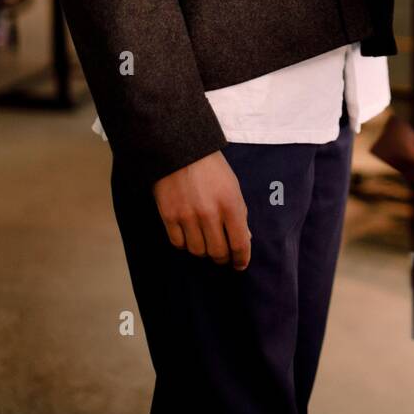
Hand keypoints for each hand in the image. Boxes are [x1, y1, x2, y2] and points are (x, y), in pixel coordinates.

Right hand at [152, 151, 251, 269]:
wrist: (180, 149)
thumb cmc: (211, 167)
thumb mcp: (233, 186)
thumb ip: (239, 213)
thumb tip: (244, 239)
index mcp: (231, 204)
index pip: (239, 243)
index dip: (241, 259)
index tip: (240, 265)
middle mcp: (210, 213)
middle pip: (218, 252)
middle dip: (222, 257)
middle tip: (222, 255)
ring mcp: (188, 216)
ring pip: (197, 251)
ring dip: (203, 250)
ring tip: (204, 241)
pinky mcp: (169, 216)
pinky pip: (178, 244)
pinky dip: (185, 244)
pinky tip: (189, 235)